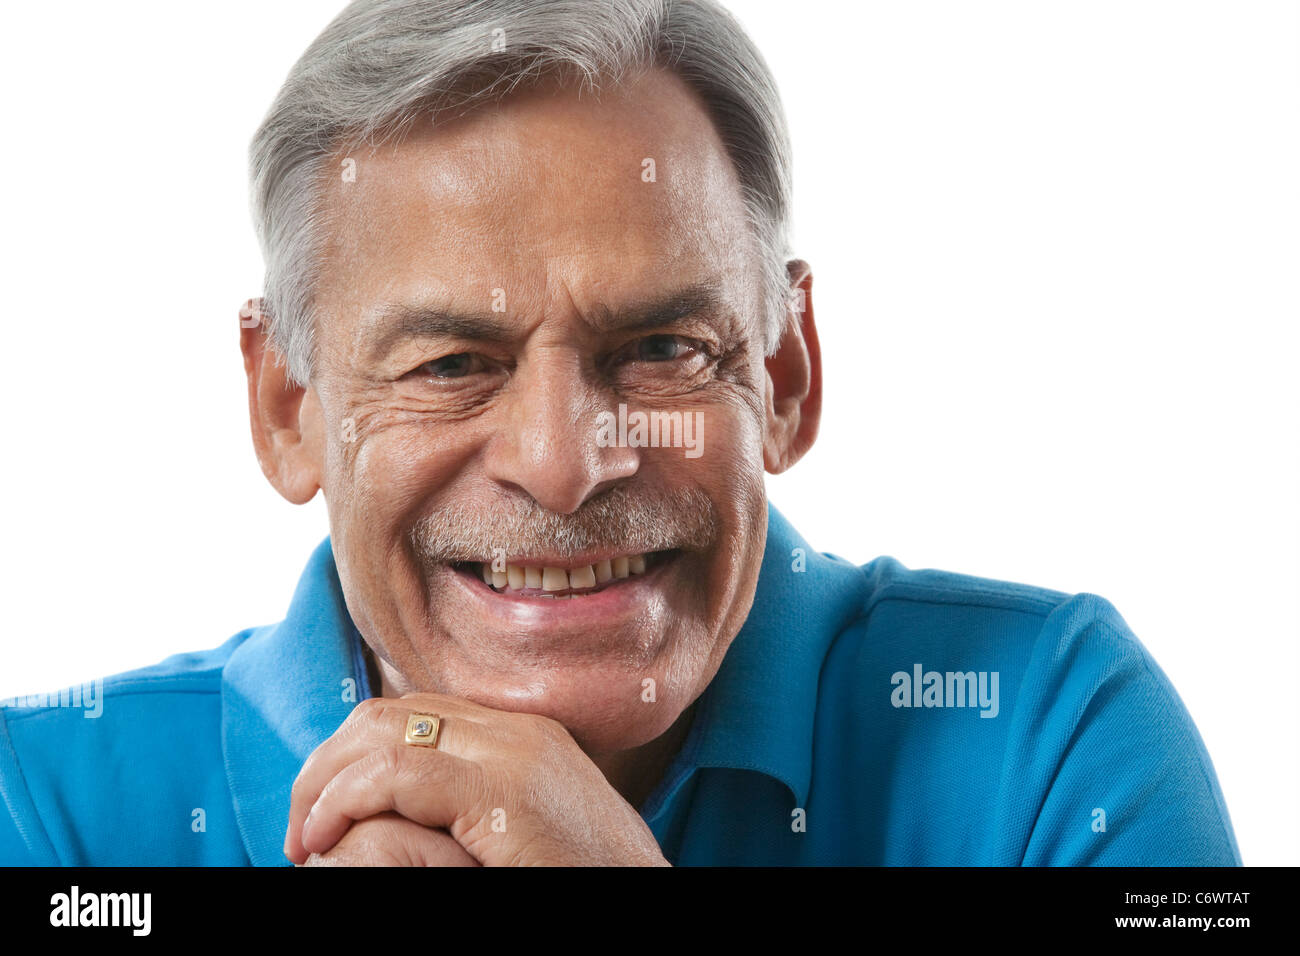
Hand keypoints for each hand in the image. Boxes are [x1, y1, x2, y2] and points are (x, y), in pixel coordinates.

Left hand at [285, 694, 669, 866]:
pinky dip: (345, 798)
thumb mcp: (525, 834)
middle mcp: (516, 730)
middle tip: (302, 828)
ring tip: (304, 837)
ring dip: (324, 781)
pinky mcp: (503, 790)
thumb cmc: (586, 880)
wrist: (642, 901)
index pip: (414, 713)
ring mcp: (513, 752)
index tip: (323, 815)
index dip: (352, 757)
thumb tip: (416, 815)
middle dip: (327, 764)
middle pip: (388, 712)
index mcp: (521, 736)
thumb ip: (478, 810)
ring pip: (383, 730)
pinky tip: (325, 835)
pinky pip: (398, 771)